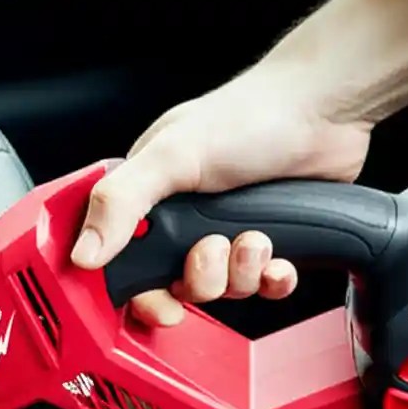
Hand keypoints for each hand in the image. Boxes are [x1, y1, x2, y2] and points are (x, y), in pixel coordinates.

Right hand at [71, 69, 372, 324]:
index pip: (125, 262)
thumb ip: (121, 202)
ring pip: (224, 289)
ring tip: (255, 235)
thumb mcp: (171, 156)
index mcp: (150, 198)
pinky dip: (274, 278)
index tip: (160, 301)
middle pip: (177, 286)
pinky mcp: (270, 243)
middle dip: (201, 279)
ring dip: (242, 271)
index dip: (140, 291)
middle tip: (212, 248)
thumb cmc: (248, 115)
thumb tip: (82, 253)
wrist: (325, 107)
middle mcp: (185, 219)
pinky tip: (279, 256)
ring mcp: (228, 231)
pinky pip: (265, 286)